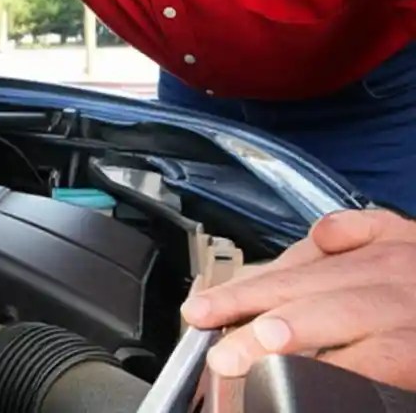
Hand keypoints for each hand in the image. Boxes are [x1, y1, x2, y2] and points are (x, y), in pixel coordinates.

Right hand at [180, 209, 415, 390]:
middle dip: (262, 323)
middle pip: (327, 305)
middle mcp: (412, 285)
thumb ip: (383, 371)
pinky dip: (320, 239)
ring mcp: (406, 251)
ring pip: (322, 265)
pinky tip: (297, 253)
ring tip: (210, 305)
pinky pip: (352, 228)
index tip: (245, 364)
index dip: (296, 356)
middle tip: (215, 344)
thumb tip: (318, 376)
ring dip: (262, 286)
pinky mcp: (403, 231)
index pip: (357, 349)